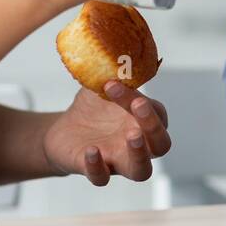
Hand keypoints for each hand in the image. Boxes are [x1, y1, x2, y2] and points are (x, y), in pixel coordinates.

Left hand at [41, 81, 170, 184]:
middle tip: (138, 106)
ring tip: (132, 137)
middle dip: (153, 126)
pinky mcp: (96, 170)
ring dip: (140, 155)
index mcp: (144, 122)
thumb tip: (113, 48)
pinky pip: (102, 177)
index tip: (115, 84)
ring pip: (141, 171)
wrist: (64, 130)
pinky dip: (97, 166)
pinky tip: (91, 151)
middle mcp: (138, 144)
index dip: (144, 100)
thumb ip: (111, 72)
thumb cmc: (93, 109)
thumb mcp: (102, 87)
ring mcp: (118, 160)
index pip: (158, 113)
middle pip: (161, 145)